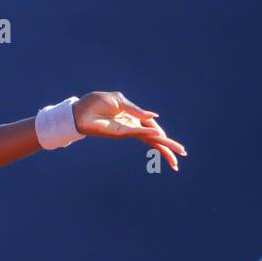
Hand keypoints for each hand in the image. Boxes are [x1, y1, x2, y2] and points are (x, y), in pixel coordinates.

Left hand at [72, 91, 187, 170]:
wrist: (79, 111)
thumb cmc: (95, 104)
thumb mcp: (118, 101)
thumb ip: (136, 110)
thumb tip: (154, 116)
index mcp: (133, 117)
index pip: (152, 128)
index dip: (162, 135)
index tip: (170, 143)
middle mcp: (132, 126)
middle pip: (154, 138)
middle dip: (168, 146)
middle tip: (182, 155)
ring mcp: (127, 130)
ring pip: (149, 139)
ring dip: (163, 146)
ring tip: (175, 159)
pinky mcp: (119, 132)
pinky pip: (137, 133)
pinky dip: (148, 134)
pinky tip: (159, 137)